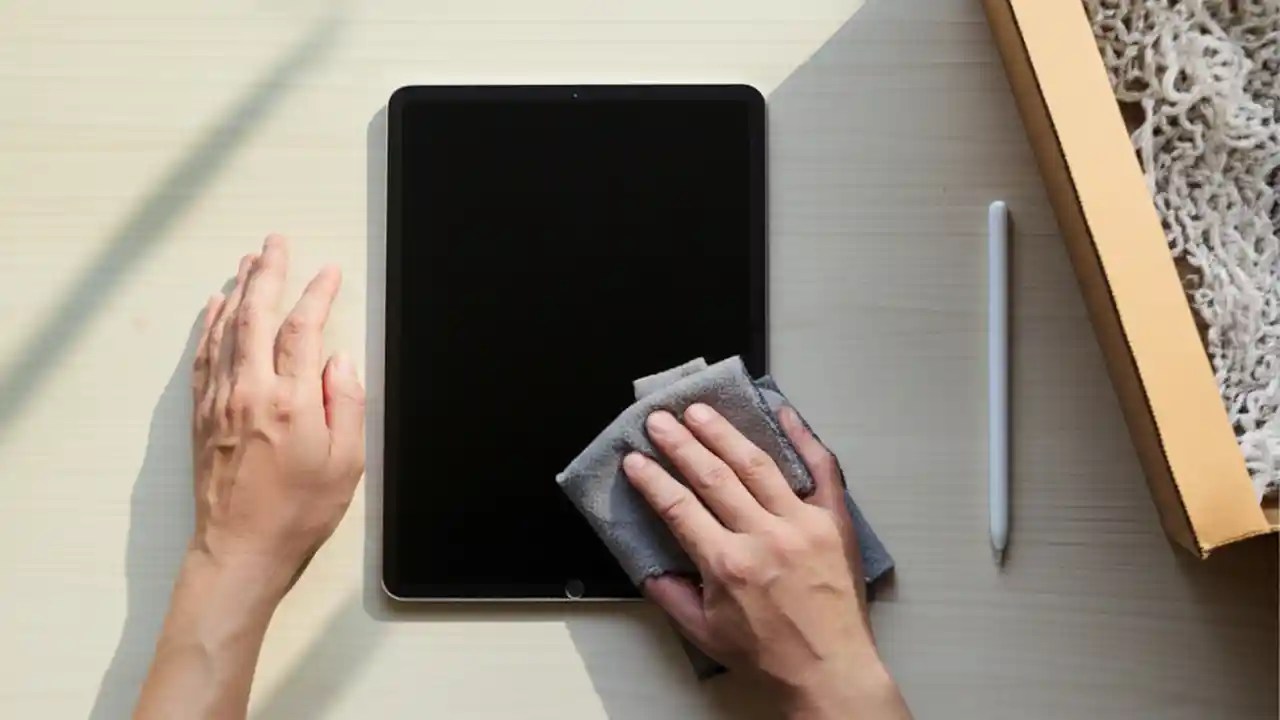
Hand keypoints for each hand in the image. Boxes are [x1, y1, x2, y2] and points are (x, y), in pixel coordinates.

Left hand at [191, 234, 364, 592]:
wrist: (240, 550)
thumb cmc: (298, 511)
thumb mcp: (346, 462)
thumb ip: (346, 403)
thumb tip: (340, 361)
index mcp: (290, 401)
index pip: (303, 330)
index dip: (316, 294)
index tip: (328, 273)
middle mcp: (249, 392)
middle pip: (256, 316)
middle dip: (268, 274)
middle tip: (276, 243)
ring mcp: (220, 402)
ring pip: (225, 330)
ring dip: (238, 292)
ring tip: (248, 263)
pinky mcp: (203, 416)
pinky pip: (204, 357)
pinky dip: (210, 326)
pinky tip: (215, 309)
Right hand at [623, 404, 908, 719]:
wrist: (831, 671)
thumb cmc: (771, 656)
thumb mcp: (704, 632)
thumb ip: (669, 595)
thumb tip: (645, 565)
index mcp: (729, 566)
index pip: (679, 508)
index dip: (652, 480)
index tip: (635, 460)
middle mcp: (765, 538)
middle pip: (714, 476)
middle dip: (681, 444)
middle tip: (659, 420)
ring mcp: (802, 525)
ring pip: (757, 464)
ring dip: (724, 433)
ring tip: (700, 411)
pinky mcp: (833, 522)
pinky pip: (821, 469)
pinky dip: (803, 438)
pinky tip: (783, 412)